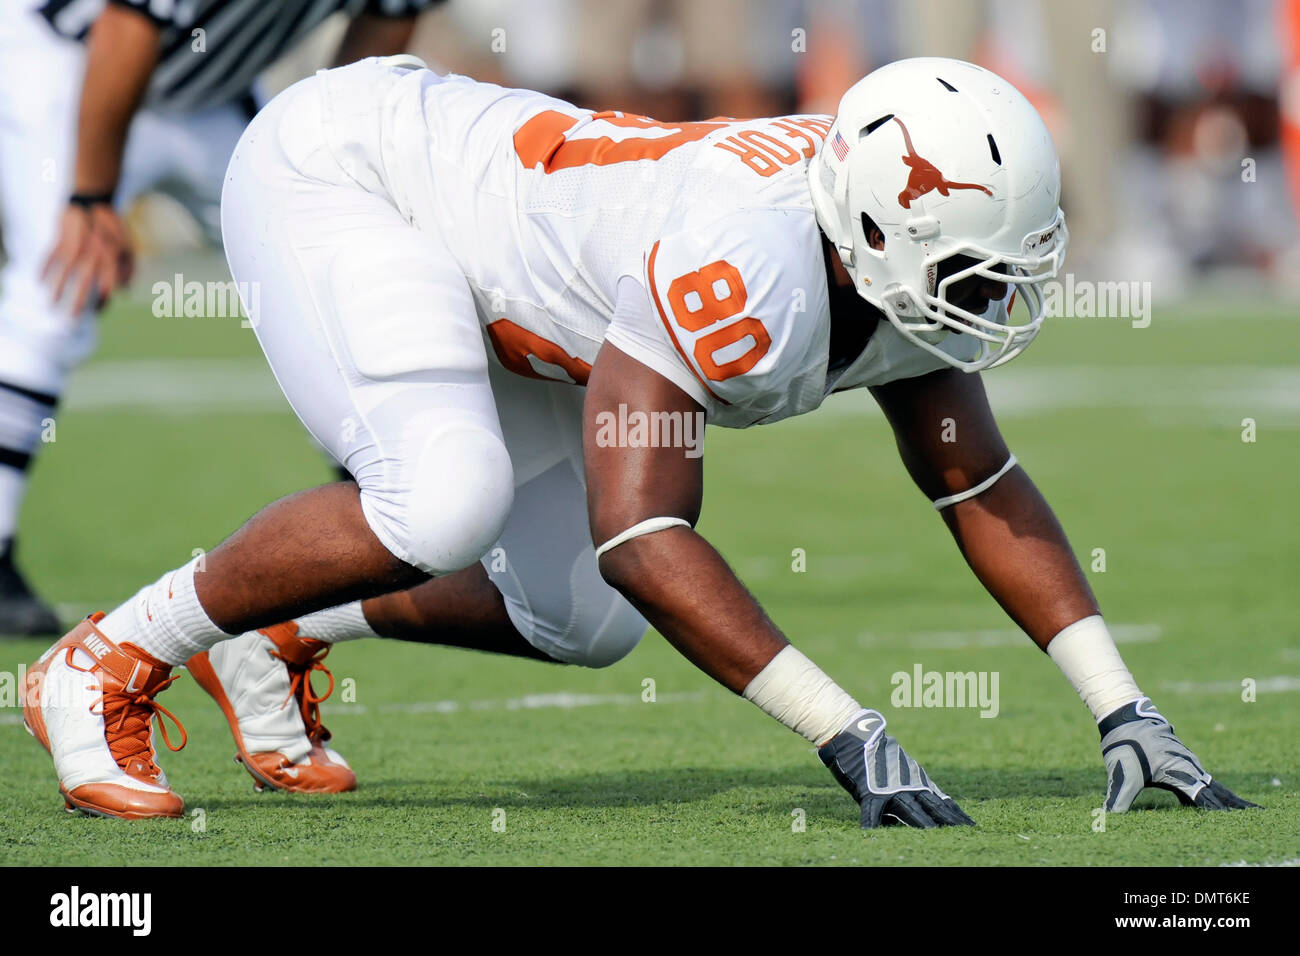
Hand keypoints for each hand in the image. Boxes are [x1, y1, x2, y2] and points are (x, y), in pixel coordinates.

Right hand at [42, 201, 133, 315]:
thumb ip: (130, 269)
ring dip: (56, 289)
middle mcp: (93, 253)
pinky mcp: (61, 237)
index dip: (104, 299)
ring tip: (50, 304)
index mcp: (112, 256)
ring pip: (64, 271)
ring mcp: (76, 245)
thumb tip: (126, 291)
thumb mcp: (129, 246)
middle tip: (72, 319)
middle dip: (78, 302)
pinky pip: (50, 256)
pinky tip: (38, 281)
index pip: (108, 284)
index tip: (99, 310)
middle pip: (84, 282)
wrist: (94, 201)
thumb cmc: (113, 229)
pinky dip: (43, 268)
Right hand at [819, 709, 975, 827]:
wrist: (858, 735)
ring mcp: (890, 789)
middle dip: (949, 821)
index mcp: (918, 782)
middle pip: (933, 807)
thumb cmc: (879, 754)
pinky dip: (871, 823)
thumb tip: (917, 807)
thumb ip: (912, 787)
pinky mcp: (869, 791)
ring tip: (935, 835)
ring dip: (922, 823)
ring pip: (910, 809)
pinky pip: (871, 811)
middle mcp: (909, 785)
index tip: (971, 824)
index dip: (956, 814)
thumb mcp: (902, 770)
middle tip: (966, 832)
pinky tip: (871, 833)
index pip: (942, 801)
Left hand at [1100, 698, 1259, 811]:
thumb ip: (1119, 797)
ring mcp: (1187, 763)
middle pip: (1218, 791)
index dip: (1218, 813)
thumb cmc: (1126, 745)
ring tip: (1244, 810)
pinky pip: (1203, 778)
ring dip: (1228, 797)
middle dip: (1236, 804)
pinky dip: (1213, 789)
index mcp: (1180, 774)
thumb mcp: (1122, 774)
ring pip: (1213, 783)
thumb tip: (1109, 817)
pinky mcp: (1181, 761)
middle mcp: (1189, 768)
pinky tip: (1213, 797)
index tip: (1234, 824)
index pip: (1205, 800)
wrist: (1125, 716)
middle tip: (1259, 815)